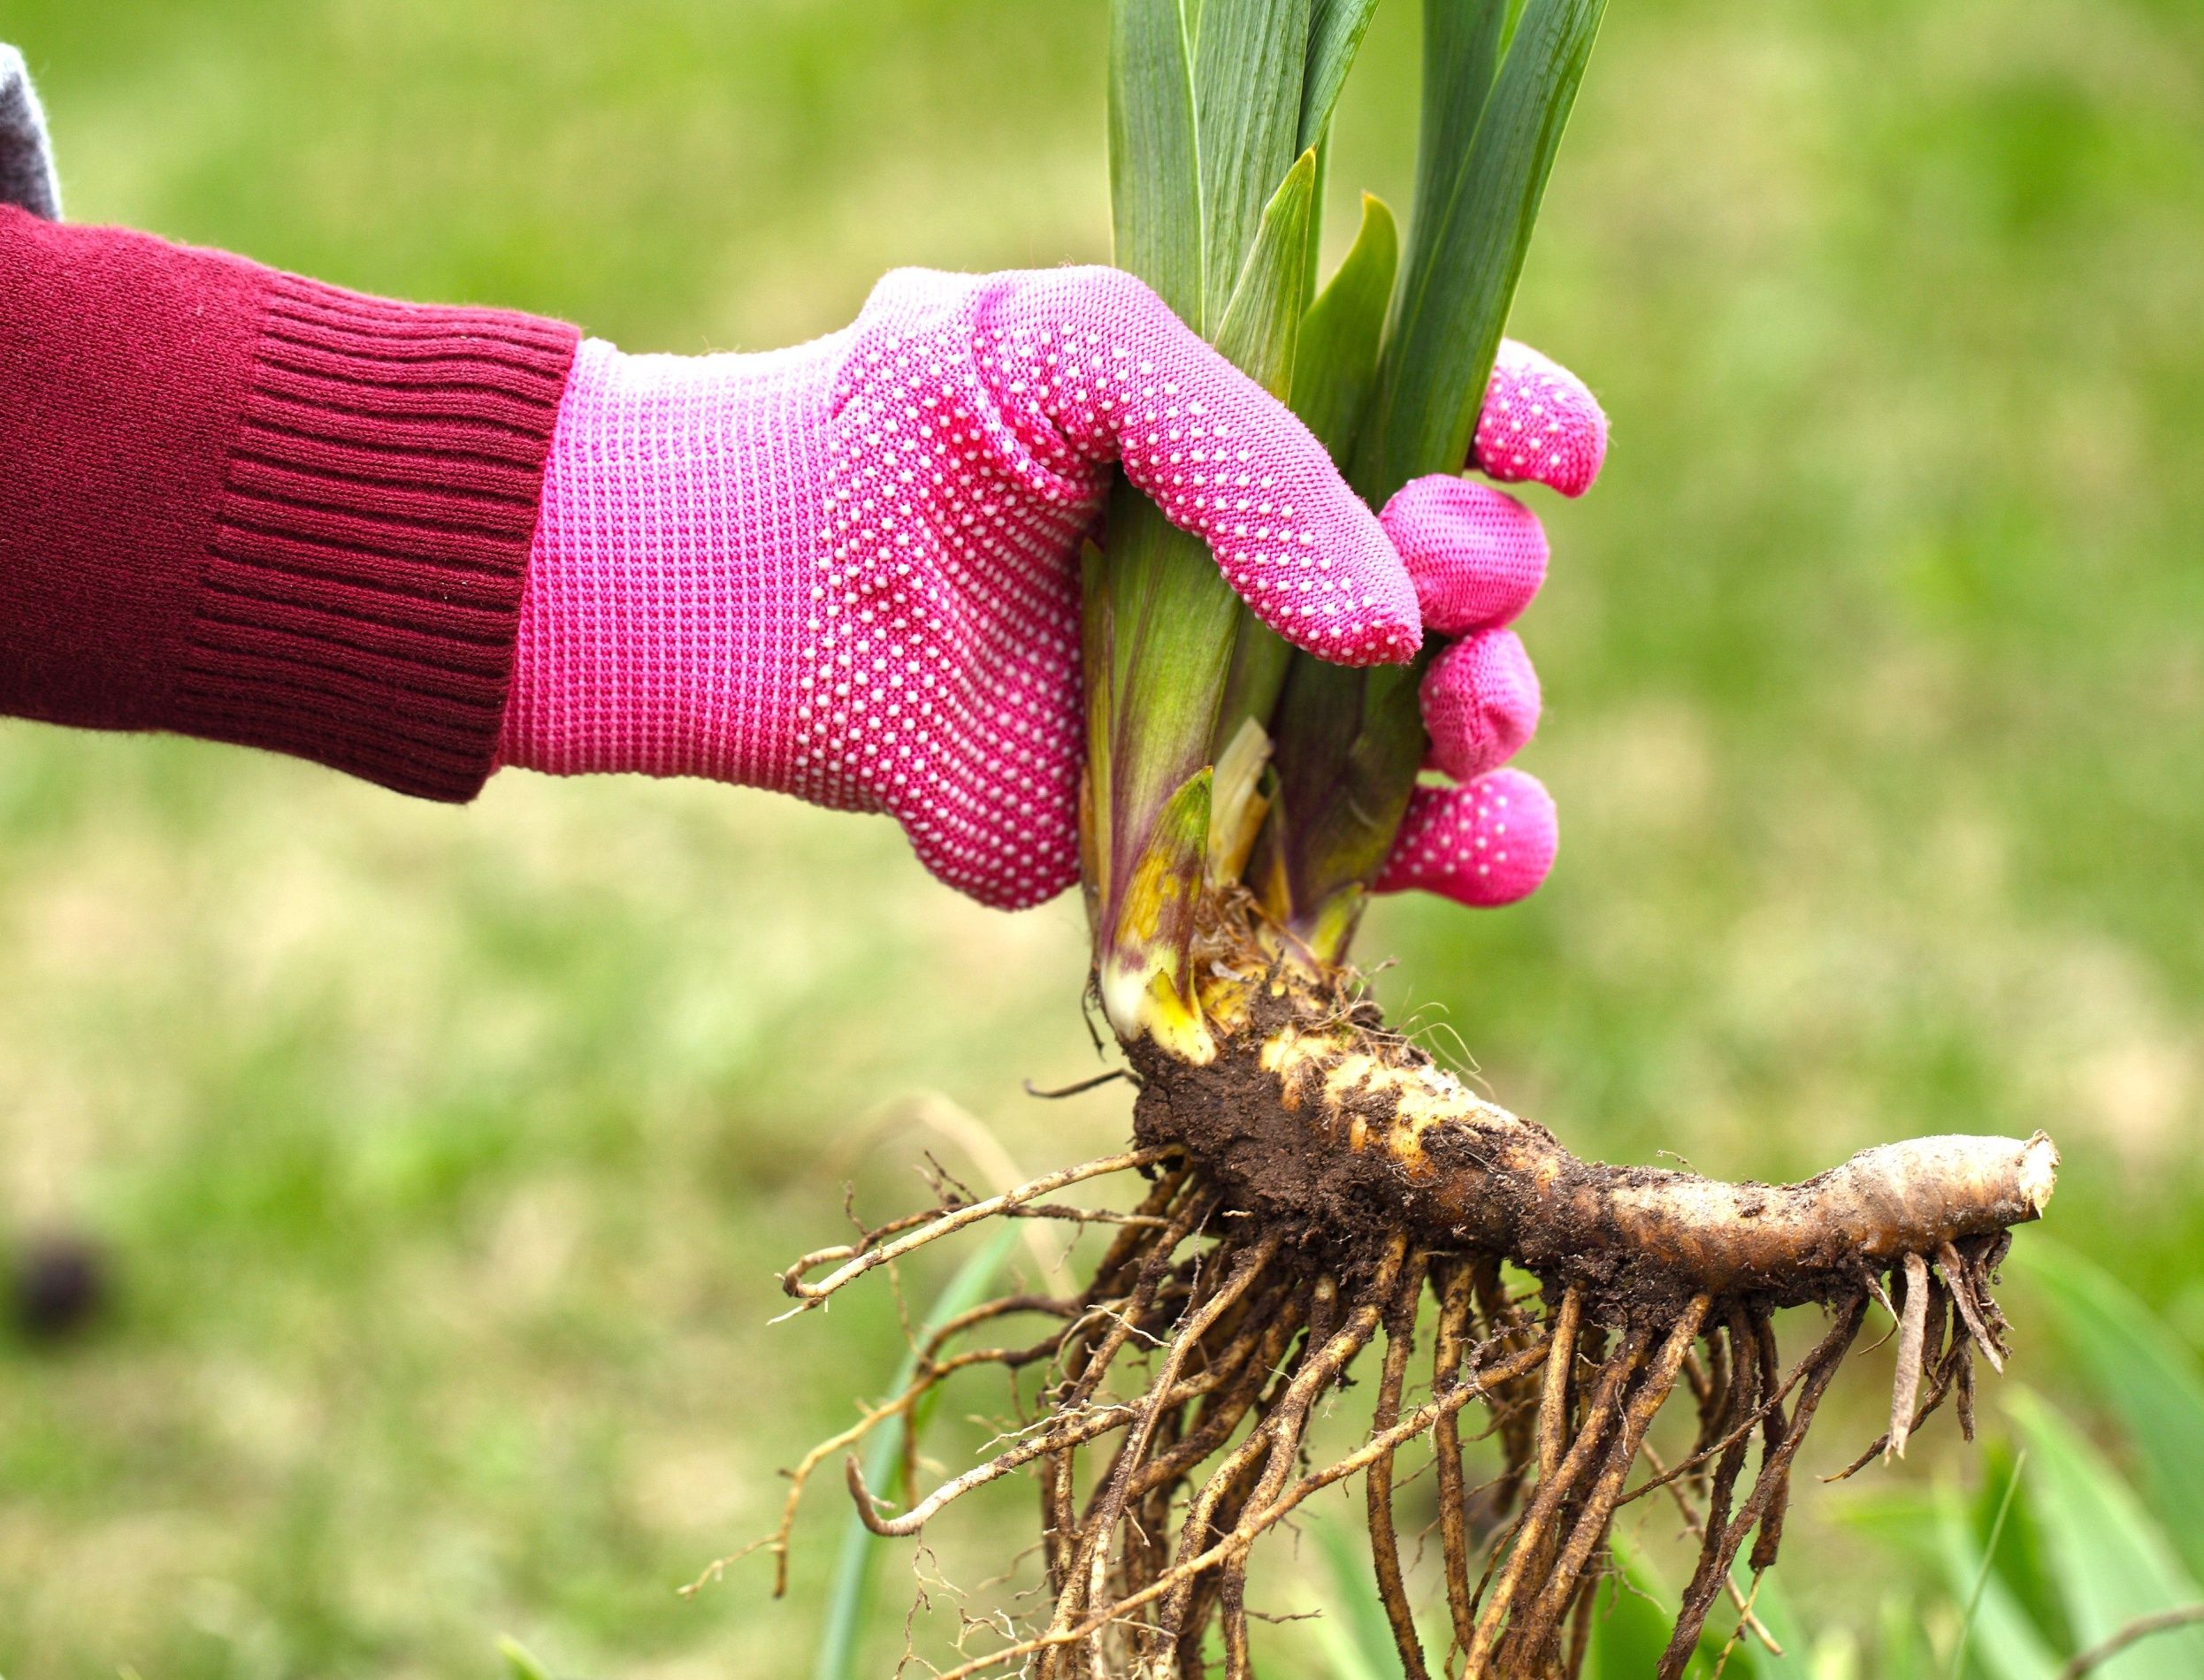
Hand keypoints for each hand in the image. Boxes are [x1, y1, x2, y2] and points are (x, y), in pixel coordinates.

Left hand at [500, 269, 1602, 909]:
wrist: (765, 588)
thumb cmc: (911, 428)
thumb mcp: (1086, 350)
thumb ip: (1250, 455)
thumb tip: (1387, 625)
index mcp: (1271, 434)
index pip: (1446, 423)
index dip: (1520, 435)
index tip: (1550, 452)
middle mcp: (1284, 574)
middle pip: (1473, 589)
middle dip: (1498, 589)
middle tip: (1446, 591)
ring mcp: (1253, 711)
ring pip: (1445, 736)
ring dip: (1497, 729)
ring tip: (1471, 718)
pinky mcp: (1201, 832)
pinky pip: (1354, 862)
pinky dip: (1444, 862)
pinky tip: (1473, 843)